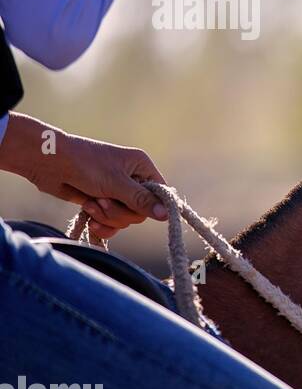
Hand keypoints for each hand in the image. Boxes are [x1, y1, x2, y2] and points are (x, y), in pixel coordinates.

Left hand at [0, 115, 166, 239]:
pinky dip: (102, 224)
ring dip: (107, 216)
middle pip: (141, 212)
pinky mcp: (101, 203)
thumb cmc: (85, 165)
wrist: (48, 164)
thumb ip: (142, 200)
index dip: (154, 207)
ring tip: (91, 204)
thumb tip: (167, 215)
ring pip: (125, 219)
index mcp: (141, 167)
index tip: (140, 212)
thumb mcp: (116, 183)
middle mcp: (132, 180)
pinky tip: (89, 217)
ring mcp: (116, 193)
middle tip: (103, 202)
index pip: (160, 194)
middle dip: (120, 212)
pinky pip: (111, 223)